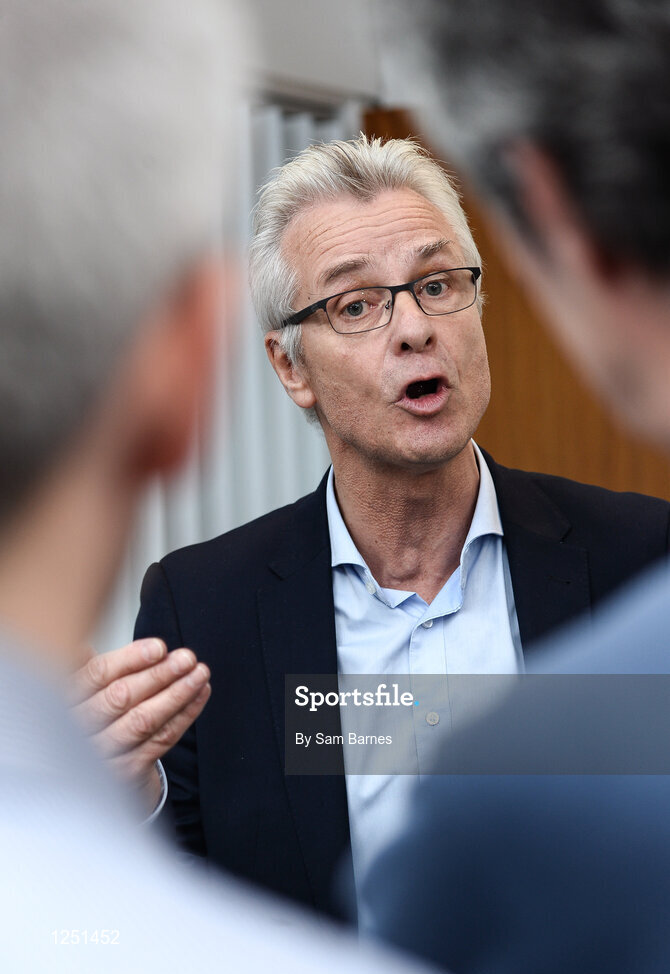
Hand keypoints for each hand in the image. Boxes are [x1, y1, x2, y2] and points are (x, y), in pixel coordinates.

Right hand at [71, 638, 210, 813]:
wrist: (100, 775)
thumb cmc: (95, 720)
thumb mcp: (79, 691)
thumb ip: (81, 669)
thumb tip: (82, 648)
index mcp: (64, 701)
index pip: (96, 675)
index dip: (129, 659)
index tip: (158, 647)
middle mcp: (78, 730)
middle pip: (120, 698)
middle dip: (159, 674)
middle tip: (186, 658)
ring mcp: (102, 754)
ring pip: (143, 720)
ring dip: (177, 693)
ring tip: (199, 673)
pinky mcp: (126, 772)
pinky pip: (161, 739)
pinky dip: (185, 714)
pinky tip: (200, 694)